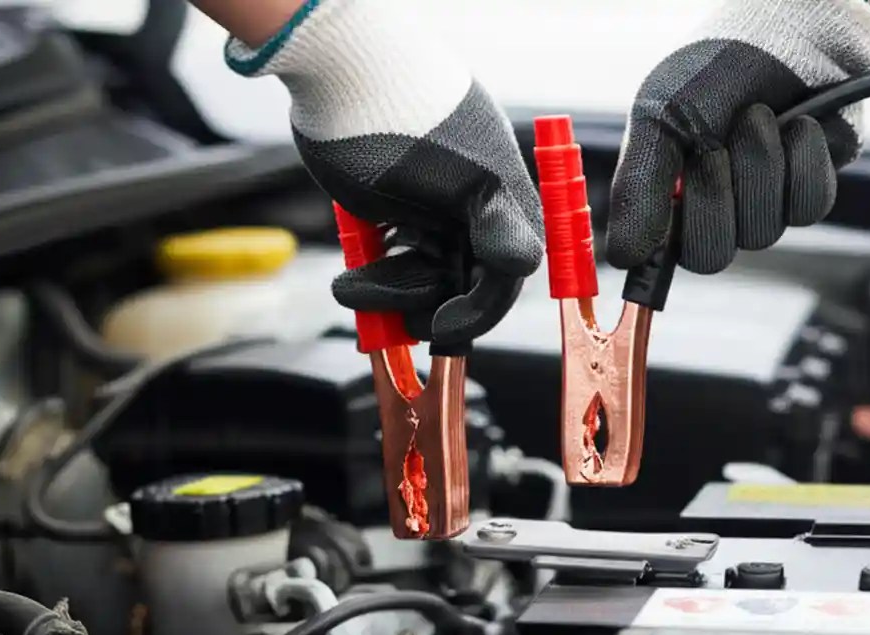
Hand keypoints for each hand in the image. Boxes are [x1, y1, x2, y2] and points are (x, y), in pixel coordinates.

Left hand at [225, 0, 541, 342]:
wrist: (343, 71)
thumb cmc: (406, 117)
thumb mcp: (463, 179)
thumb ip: (498, 229)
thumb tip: (526, 264)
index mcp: (503, 200)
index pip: (503, 278)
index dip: (474, 310)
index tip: (438, 328)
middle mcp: (474, 209)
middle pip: (460, 285)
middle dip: (419, 300)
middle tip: (385, 313)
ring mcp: (435, 211)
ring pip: (422, 278)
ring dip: (387, 291)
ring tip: (349, 287)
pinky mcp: (397, 210)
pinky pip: (395, 260)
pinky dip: (375, 273)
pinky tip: (351, 276)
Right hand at [606, 0, 869, 274]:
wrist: (785, 33)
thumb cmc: (714, 69)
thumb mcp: (660, 118)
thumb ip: (638, 186)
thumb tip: (621, 255)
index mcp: (666, 199)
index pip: (659, 258)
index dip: (664, 245)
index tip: (669, 219)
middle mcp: (713, 211)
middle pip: (711, 254)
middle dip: (714, 196)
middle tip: (713, 145)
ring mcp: (761, 206)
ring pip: (762, 232)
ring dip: (760, 166)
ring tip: (759, 116)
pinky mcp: (806, 193)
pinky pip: (806, 208)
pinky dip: (803, 162)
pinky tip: (797, 127)